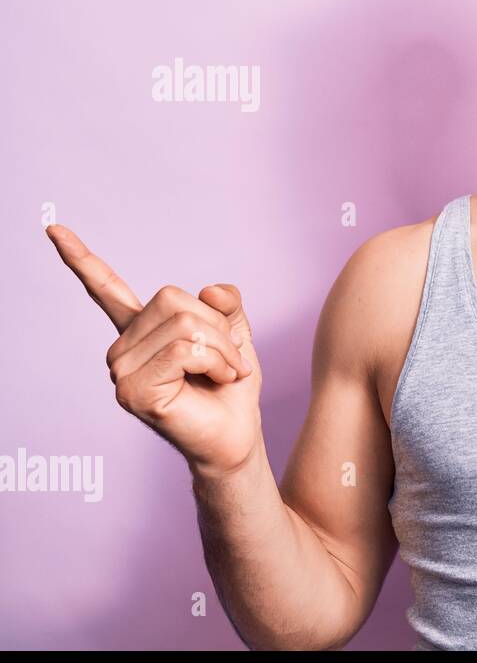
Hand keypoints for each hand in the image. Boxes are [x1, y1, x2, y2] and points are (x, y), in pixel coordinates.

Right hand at [47, 225, 263, 477]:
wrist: (237, 434)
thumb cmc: (230, 387)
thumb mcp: (236, 334)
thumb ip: (224, 304)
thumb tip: (211, 289)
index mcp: (141, 330)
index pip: (105, 289)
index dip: (81, 258)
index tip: (53, 228)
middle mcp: (123, 348)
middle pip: (173, 299)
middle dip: (217, 326)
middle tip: (228, 359)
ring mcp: (122, 370)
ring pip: (183, 325)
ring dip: (221, 348)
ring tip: (225, 373)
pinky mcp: (133, 391)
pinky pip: (184, 350)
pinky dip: (216, 361)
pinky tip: (219, 380)